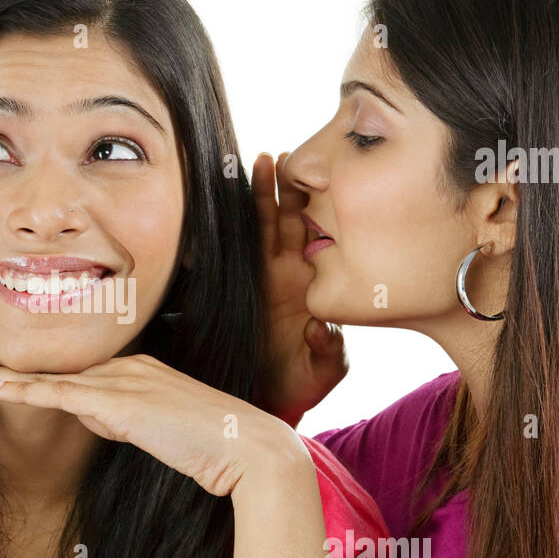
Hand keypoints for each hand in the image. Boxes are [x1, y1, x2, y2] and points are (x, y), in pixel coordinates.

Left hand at [0, 347, 310, 497]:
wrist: (248, 449)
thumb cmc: (212, 445)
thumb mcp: (157, 431)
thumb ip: (124, 420)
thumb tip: (98, 419)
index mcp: (135, 370)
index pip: (70, 373)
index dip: (27, 373)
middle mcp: (125, 366)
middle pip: (50, 367)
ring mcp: (123, 380)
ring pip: (47, 375)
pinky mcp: (121, 401)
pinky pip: (63, 394)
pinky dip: (25, 388)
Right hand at [252, 152, 348, 424]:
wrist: (267, 402)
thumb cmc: (301, 384)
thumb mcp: (326, 370)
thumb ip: (330, 350)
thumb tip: (320, 329)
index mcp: (315, 285)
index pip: (321, 237)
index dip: (323, 208)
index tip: (325, 176)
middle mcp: (289, 275)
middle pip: (291, 220)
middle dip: (290, 187)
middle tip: (288, 155)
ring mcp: (263, 278)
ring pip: (264, 227)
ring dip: (262, 196)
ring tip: (262, 162)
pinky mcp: (239, 288)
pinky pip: (236, 250)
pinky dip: (233, 225)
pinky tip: (227, 199)